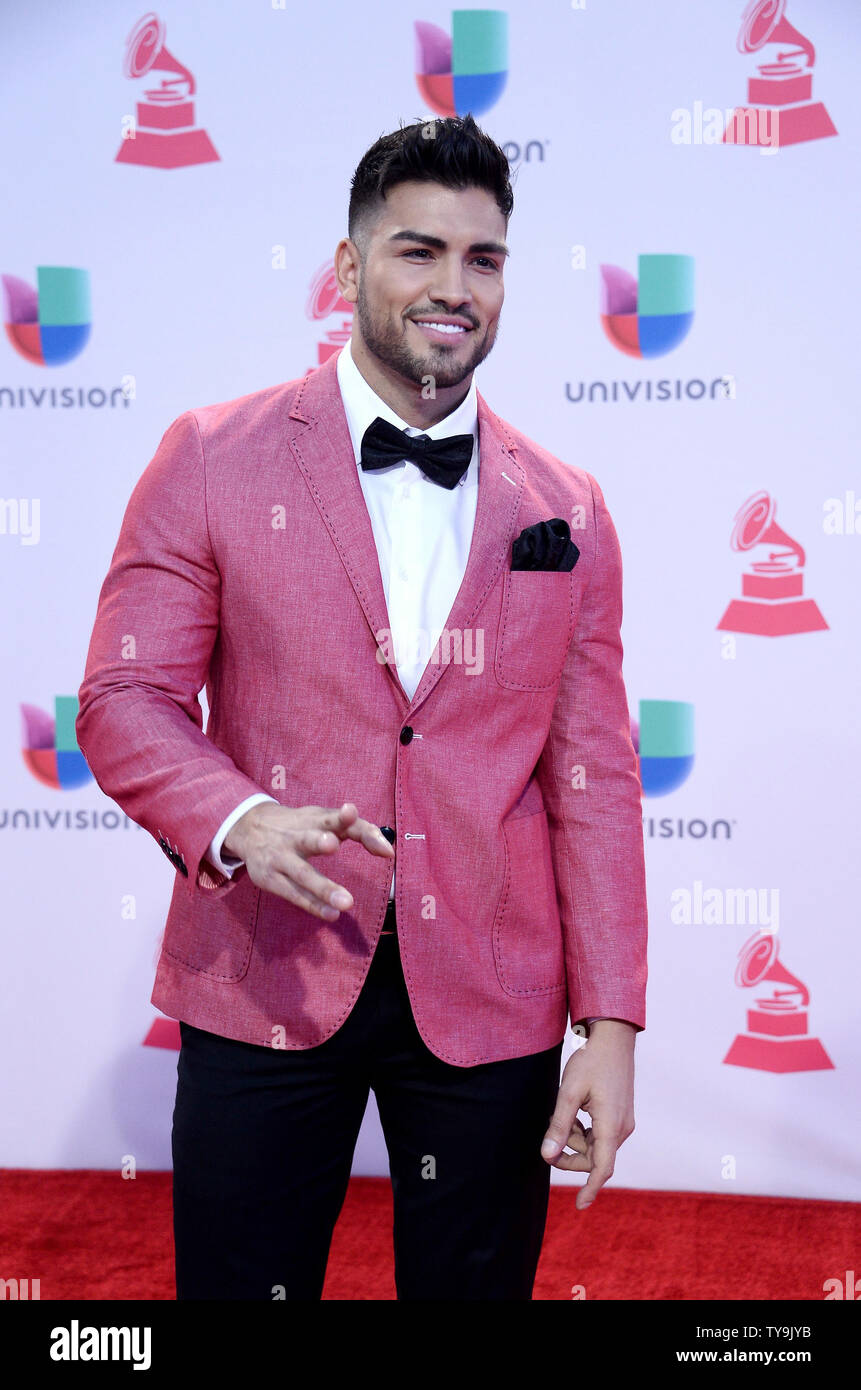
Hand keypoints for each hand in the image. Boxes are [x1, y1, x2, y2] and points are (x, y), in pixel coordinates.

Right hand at [223, 801, 394, 919]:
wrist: (249, 828)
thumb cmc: (299, 825)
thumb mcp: (323, 819)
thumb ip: (357, 830)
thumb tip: (389, 851)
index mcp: (312, 819)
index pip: (333, 819)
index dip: (348, 821)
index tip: (362, 824)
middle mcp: (295, 836)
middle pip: (307, 839)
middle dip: (319, 841)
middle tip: (333, 844)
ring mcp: (281, 858)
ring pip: (301, 873)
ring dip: (322, 887)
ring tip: (346, 902)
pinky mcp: (270, 879)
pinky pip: (294, 894)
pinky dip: (313, 905)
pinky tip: (331, 914)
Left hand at [540, 1019, 635, 1209]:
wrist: (613, 1038)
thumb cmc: (591, 1061)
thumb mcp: (569, 1093)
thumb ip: (559, 1126)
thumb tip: (547, 1155)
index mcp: (610, 1125)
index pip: (602, 1168)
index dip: (590, 1188)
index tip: (579, 1205)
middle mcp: (621, 1128)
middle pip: (596, 1159)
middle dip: (571, 1156)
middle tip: (550, 1143)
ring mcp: (623, 1122)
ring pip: (597, 1147)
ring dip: (577, 1141)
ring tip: (563, 1116)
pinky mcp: (621, 1115)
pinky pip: (602, 1135)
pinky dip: (586, 1132)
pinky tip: (576, 1113)